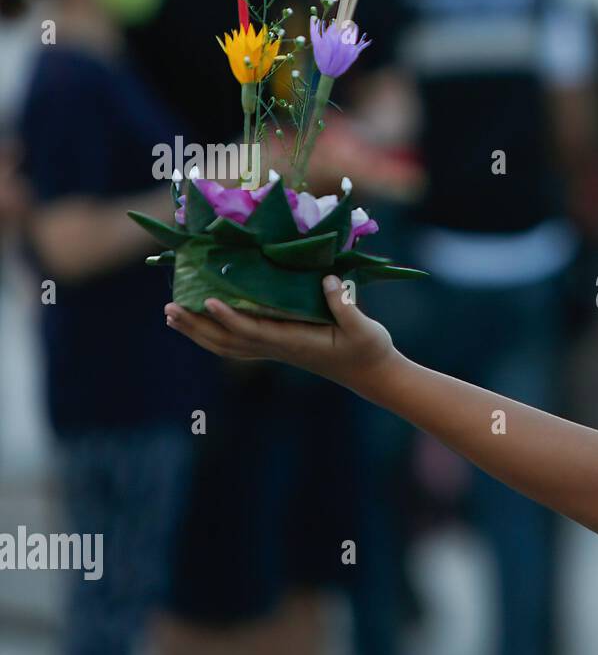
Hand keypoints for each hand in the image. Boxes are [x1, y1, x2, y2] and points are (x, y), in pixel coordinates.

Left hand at [164, 275, 396, 389]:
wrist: (371, 373)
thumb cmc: (368, 348)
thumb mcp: (364, 327)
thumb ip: (345, 305)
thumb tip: (326, 280)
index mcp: (296, 341)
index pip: (255, 330)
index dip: (230, 316)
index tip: (208, 300)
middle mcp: (280, 349)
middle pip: (229, 341)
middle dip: (198, 325)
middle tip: (169, 308)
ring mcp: (277, 351)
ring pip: (228, 345)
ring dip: (198, 332)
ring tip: (171, 316)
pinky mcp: (278, 348)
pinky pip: (237, 344)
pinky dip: (214, 335)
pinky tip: (201, 325)